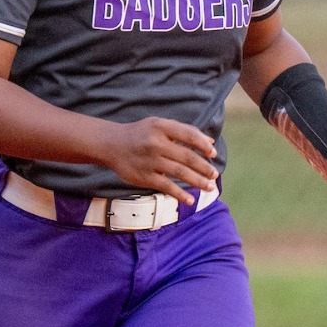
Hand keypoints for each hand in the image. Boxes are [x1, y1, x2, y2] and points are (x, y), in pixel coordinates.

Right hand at [95, 117, 218, 205]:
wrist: (111, 144)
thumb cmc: (141, 134)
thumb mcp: (159, 125)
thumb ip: (184, 132)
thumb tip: (210, 143)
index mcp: (161, 127)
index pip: (189, 135)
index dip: (203, 145)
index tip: (213, 154)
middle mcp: (156, 143)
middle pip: (187, 156)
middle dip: (204, 167)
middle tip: (214, 175)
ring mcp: (150, 161)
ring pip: (180, 172)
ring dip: (197, 181)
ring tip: (209, 187)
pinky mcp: (144, 176)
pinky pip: (166, 186)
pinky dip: (179, 194)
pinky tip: (190, 200)